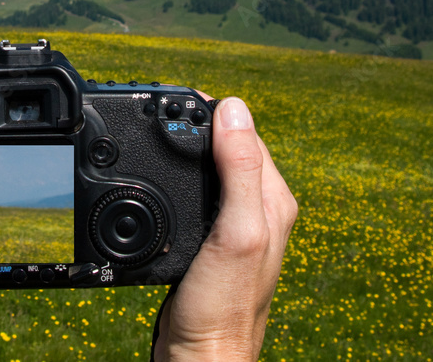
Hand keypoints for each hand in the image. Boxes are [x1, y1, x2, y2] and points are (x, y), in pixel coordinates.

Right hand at [154, 97, 297, 360]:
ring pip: (213, 170)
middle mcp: (260, 210)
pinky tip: (161, 179)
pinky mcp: (212, 243)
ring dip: (189, 150)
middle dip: (200, 125)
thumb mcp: (236, 231)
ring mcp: (236, 227)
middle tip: (162, 109)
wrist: (202, 359)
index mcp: (273, 200)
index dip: (214, 111)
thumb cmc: (222, 305)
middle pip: (229, 148)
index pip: (246, 133)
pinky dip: (180, 178)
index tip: (179, 98)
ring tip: (159, 132)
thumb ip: (240, 170)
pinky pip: (198, 194)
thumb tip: (234, 108)